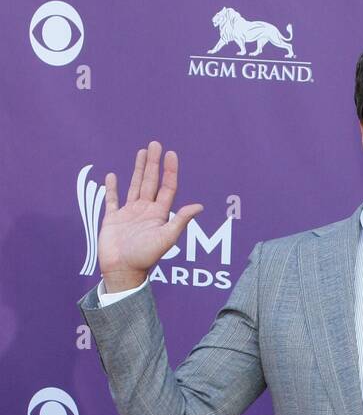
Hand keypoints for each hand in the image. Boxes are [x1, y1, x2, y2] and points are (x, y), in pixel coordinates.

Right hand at [98, 141, 203, 286]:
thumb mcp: (166, 238)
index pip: (167, 188)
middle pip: (151, 182)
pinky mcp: (112, 218)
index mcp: (159, 215)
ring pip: (135, 186)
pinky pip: (112, 199)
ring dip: (138, 169)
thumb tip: (200, 206)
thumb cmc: (145, 257)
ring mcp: (128, 214)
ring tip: (141, 152)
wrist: (122, 271)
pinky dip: (111, 188)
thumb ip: (181, 220)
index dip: (169, 171)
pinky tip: (112, 176)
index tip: (171, 153)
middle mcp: (145, 211)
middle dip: (153, 163)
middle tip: (155, 144)